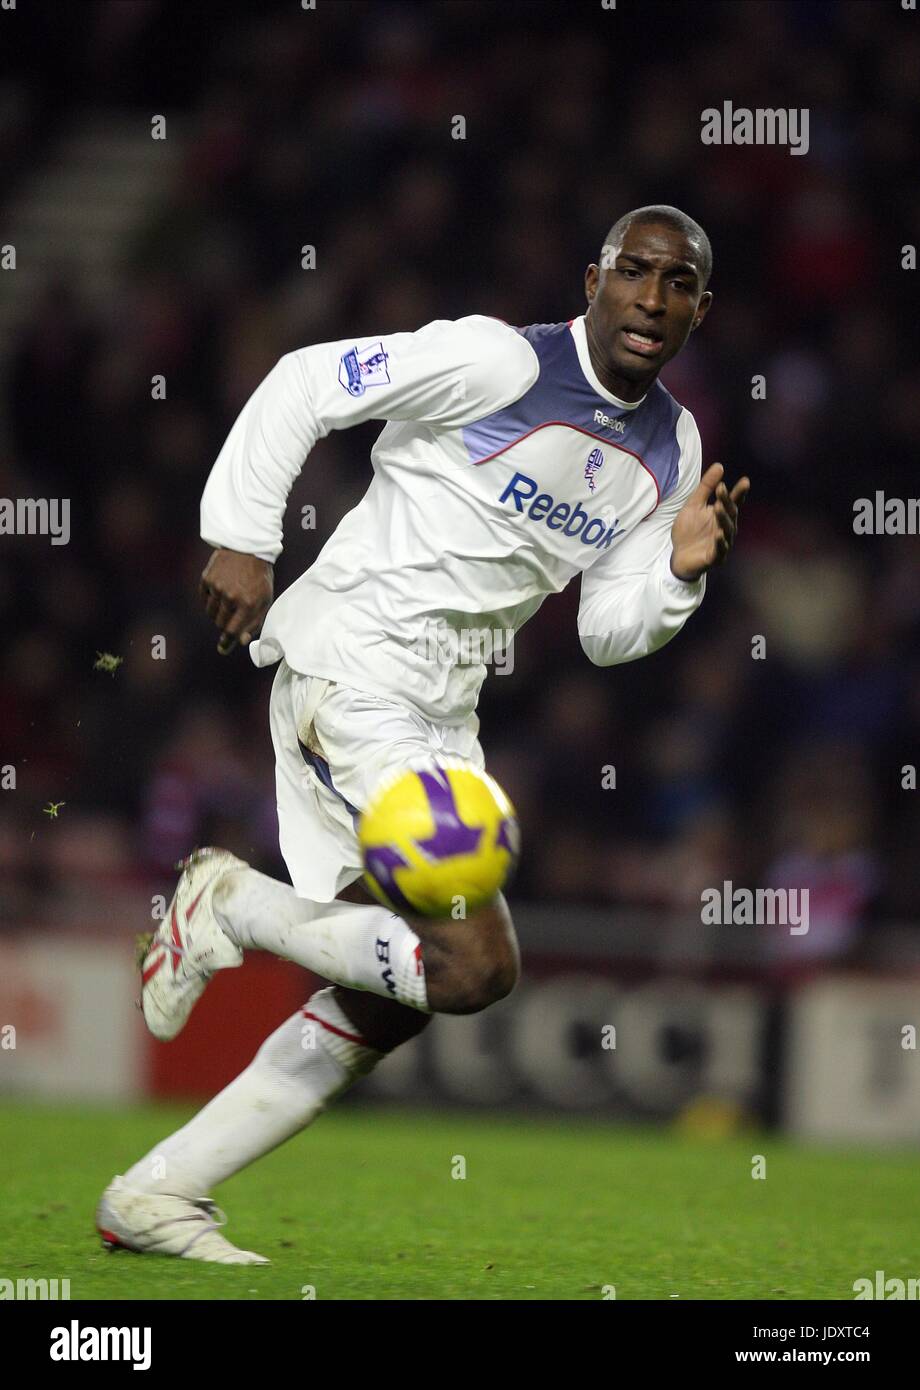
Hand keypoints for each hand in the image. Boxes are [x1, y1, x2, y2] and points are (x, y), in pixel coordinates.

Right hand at [199, 548, 273, 654]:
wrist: (248, 548)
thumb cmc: (259, 578)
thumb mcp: (265, 600)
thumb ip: (255, 622)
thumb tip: (242, 641)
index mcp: (248, 603)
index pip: (232, 631)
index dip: (227, 643)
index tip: (222, 649)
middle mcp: (231, 597)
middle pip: (219, 624)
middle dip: (225, 622)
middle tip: (233, 612)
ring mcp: (217, 587)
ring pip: (210, 613)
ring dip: (217, 611)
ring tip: (228, 598)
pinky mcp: (206, 579)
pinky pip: (204, 599)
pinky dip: (210, 599)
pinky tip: (220, 589)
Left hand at [670, 464, 750, 581]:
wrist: (678, 556)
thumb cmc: (689, 530)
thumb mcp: (694, 505)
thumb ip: (706, 487)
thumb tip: (719, 466)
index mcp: (722, 515)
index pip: (733, 501)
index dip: (739, 492)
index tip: (745, 481)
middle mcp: (726, 528)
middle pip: (730, 514)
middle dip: (727, 502)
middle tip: (721, 489)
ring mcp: (722, 543)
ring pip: (727, 530)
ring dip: (723, 519)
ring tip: (719, 508)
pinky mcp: (715, 558)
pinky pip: (720, 550)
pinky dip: (721, 543)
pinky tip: (719, 535)